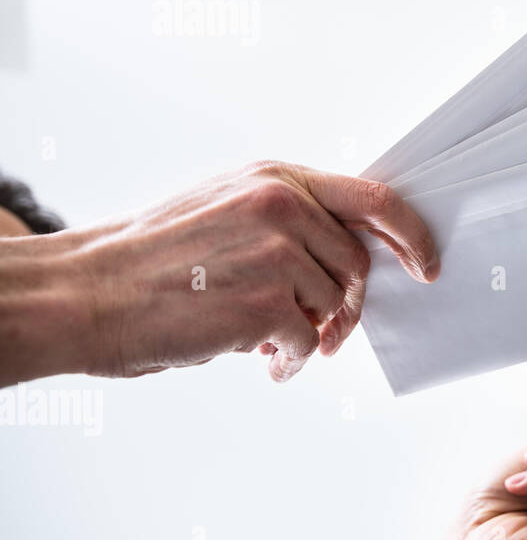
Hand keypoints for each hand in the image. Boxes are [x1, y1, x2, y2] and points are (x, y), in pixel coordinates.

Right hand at [0, 161, 437, 384]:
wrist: (87, 292)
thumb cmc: (154, 258)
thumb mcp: (227, 207)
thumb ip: (290, 219)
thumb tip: (348, 257)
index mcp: (276, 177)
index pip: (374, 198)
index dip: (411, 234)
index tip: (425, 265)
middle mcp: (283, 204)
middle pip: (357, 265)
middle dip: (346, 305)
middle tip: (326, 332)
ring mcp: (277, 251)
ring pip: (333, 305)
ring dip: (310, 334)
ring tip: (270, 344)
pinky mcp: (267, 302)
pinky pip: (307, 341)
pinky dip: (291, 360)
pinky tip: (262, 361)